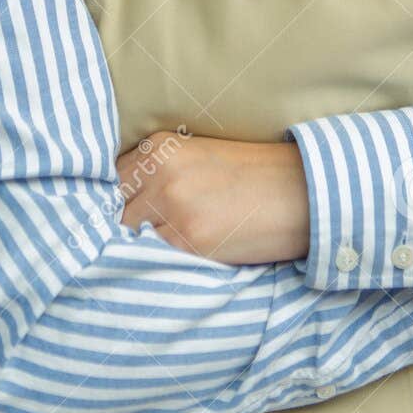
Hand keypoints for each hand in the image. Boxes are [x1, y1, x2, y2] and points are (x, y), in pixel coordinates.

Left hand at [116, 129, 309, 265]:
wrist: (303, 192)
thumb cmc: (256, 178)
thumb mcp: (199, 161)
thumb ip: (159, 176)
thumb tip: (121, 212)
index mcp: (160, 147)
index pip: (108, 183)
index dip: (114, 206)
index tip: (123, 222)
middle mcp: (161, 172)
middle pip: (113, 212)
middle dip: (124, 230)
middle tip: (142, 243)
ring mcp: (174, 205)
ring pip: (130, 239)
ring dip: (140, 251)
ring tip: (166, 252)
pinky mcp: (190, 239)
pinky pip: (156, 260)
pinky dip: (162, 265)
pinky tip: (183, 260)